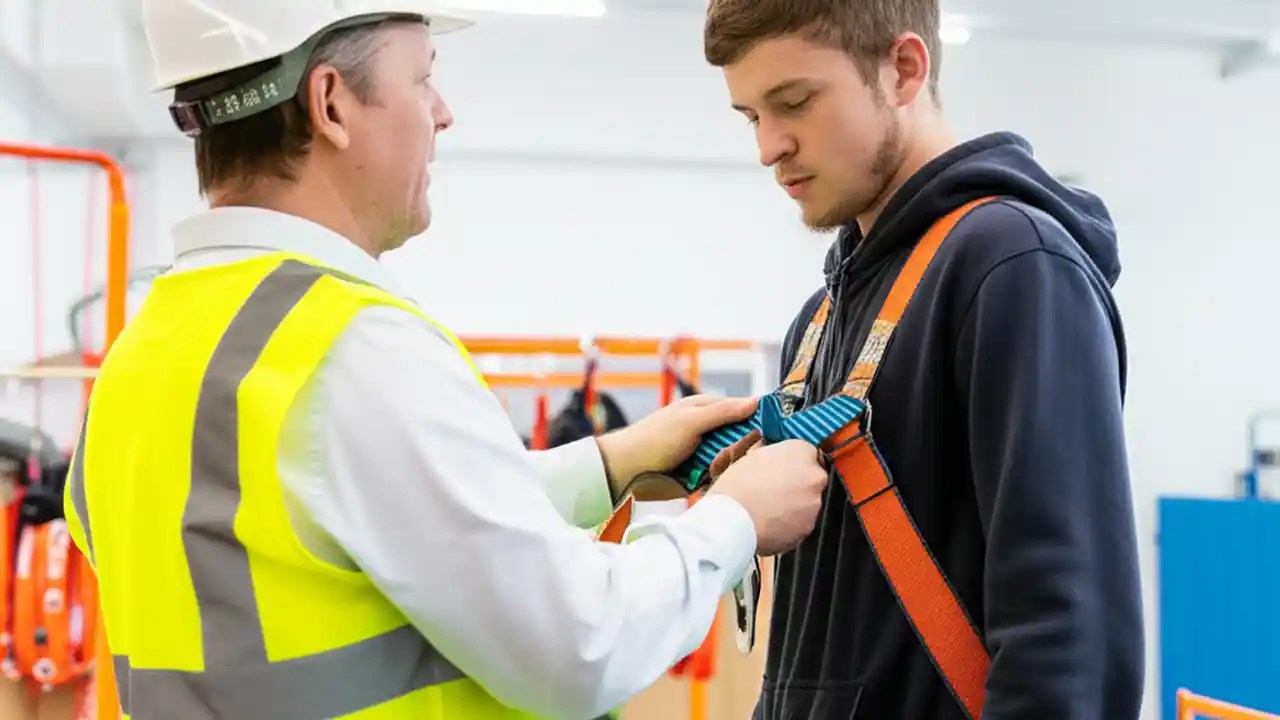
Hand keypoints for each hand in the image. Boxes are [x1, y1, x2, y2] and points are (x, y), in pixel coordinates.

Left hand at [595, 395, 757, 495]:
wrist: (627, 471)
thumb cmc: (654, 438)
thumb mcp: (691, 420)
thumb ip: (723, 412)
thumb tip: (754, 401)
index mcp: (705, 409)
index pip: (741, 410)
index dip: (755, 420)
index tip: (766, 431)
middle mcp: (707, 430)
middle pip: (741, 438)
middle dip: (741, 447)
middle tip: (730, 452)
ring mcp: (703, 452)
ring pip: (733, 459)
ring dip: (728, 464)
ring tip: (713, 466)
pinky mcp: (699, 474)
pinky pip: (720, 476)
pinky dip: (718, 478)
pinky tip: (711, 478)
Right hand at [708, 439, 828, 555]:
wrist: (732, 520)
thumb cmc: (736, 487)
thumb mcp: (749, 456)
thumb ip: (768, 451)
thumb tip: (768, 451)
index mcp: (800, 451)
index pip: (806, 452)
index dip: (792, 462)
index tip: (782, 469)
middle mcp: (814, 475)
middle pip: (811, 477)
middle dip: (797, 483)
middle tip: (773, 489)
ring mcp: (814, 502)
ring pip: (808, 500)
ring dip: (794, 503)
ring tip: (769, 507)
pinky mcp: (809, 526)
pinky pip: (802, 521)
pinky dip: (791, 522)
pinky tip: (771, 520)